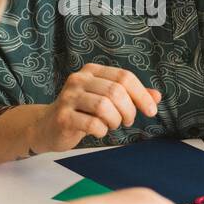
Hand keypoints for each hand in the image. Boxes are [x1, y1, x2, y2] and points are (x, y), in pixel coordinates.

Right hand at [29, 64, 160, 152]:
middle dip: (129, 110)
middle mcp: (79, 80)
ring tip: (112, 125)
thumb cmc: (81, 112)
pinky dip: (101, 130)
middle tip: (127, 121)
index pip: (124, 77)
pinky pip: (92, 124)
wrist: (46, 126)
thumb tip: (157, 96)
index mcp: (92, 71)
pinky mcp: (63, 117)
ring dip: (115, 120)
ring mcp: (69, 97)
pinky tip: (98, 131)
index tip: (151, 110)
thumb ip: (130, 96)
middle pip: (116, 91)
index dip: (142, 94)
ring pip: (104, 106)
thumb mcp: (106, 100)